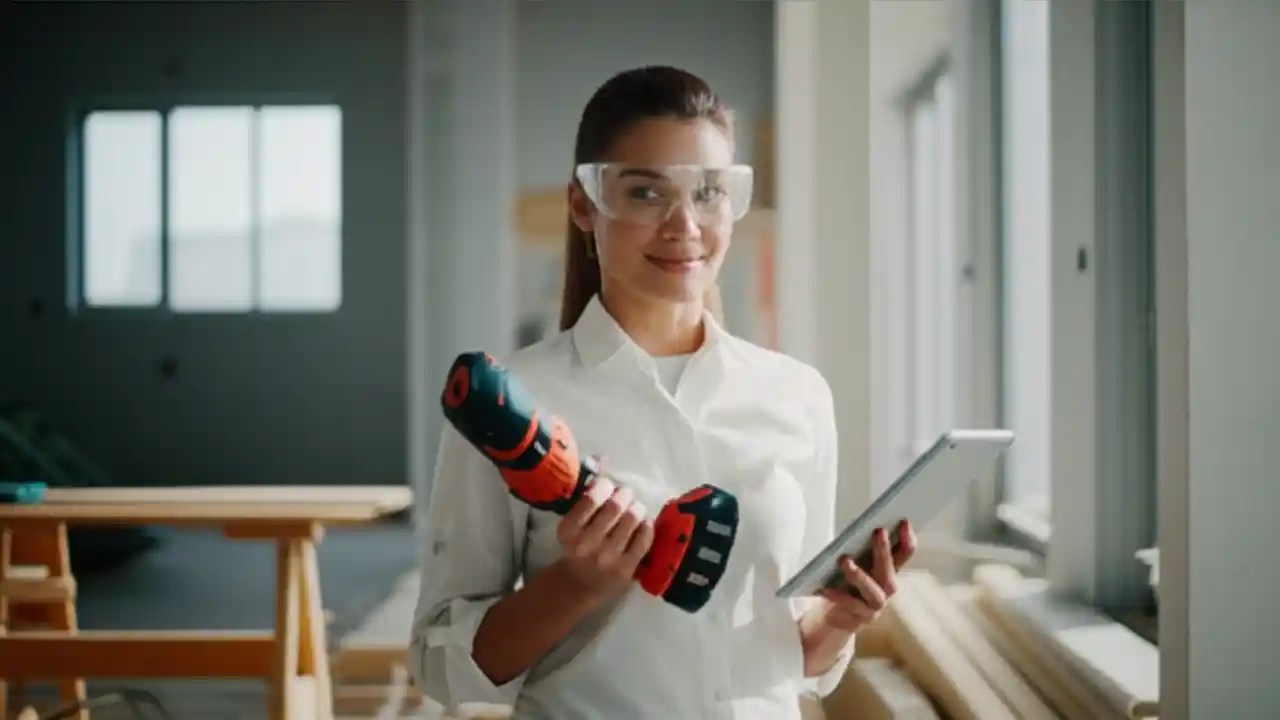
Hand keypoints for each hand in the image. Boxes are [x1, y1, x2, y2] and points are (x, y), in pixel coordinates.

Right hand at [554, 476, 654, 600]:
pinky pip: (644, 538)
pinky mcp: (626, 568)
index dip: (605, 485)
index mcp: (569, 530)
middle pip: (616, 506)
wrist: (579, 585)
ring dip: (637, 508)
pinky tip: (643, 523)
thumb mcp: (571, 527)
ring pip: (632, 518)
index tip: (609, 485)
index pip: (592, 498)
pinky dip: (646, 526)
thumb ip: (585, 504)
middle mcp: (587, 544)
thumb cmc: (576, 549)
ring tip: (635, 508)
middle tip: (626, 495)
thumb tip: (608, 478)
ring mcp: (608, 557)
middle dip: (624, 494)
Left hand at [813, 520, 917, 632]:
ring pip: (872, 589)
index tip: (904, 521)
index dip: (907, 538)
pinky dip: (836, 595)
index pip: (904, 553)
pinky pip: (848, 605)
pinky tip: (823, 587)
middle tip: (878, 531)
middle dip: (884, 550)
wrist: (837, 617)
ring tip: (844, 560)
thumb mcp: (856, 563)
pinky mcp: (859, 617)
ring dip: (859, 574)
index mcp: (889, 570)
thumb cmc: (846, 583)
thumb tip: (857, 527)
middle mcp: (887, 588)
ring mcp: (874, 605)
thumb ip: (860, 550)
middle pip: (889, 570)